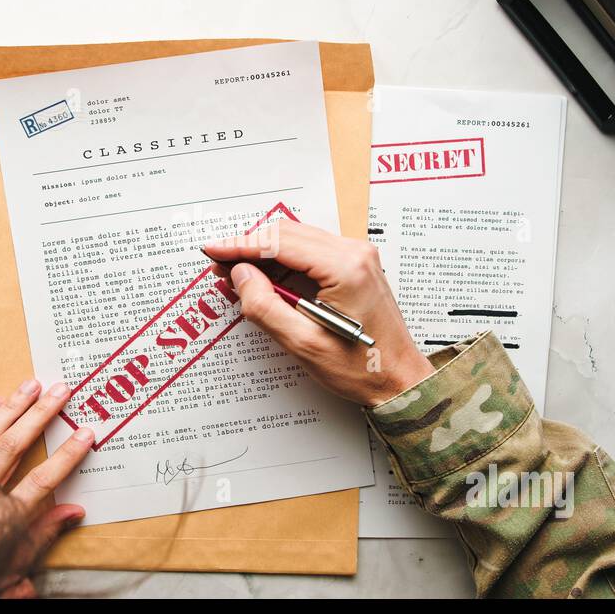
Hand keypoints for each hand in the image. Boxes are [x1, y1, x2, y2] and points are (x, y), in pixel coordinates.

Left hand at [0, 380, 92, 565]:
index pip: (43, 480)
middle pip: (14, 446)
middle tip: (61, 391)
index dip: (67, 456)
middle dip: (41, 415)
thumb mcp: (12, 567)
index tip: (86, 433)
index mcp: (5, 517)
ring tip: (31, 385)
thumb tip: (73, 513)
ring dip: (12, 408)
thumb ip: (44, 536)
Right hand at [203, 219, 434, 406]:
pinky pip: (313, 252)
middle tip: (220, 266)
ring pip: (299, 240)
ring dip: (266, 254)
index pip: (281, 242)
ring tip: (238, 275)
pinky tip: (267, 278)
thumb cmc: (362, 369)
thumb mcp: (304, 344)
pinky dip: (285, 261)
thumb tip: (240, 275)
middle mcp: (355, 253)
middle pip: (289, 234)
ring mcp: (359, 257)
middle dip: (250, 248)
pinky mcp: (357, 266)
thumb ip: (266, 307)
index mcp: (345, 268)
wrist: (401, 380)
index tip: (213, 250)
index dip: (241, 245)